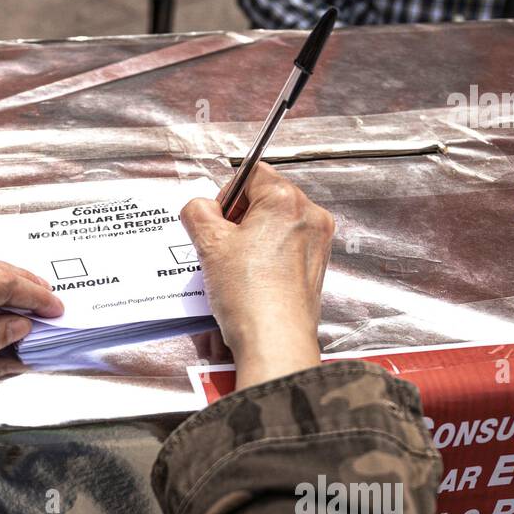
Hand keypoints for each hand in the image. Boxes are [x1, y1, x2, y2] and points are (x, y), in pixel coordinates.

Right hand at [180, 164, 333, 389]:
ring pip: (276, 222)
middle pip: (266, 196)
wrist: (274, 340)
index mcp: (285, 200)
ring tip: (236, 264)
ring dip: (252, 236)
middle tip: (222, 244)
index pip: (251, 173)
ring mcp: (317, 241)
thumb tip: (201, 208)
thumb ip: (197, 212)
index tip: (216, 218)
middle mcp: (309, 216)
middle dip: (240, 216)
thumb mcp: (208, 244)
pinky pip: (286, 245)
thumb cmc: (249, 295)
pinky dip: (267, 254)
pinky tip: (251, 276)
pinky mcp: (316, 265)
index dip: (227, 192)